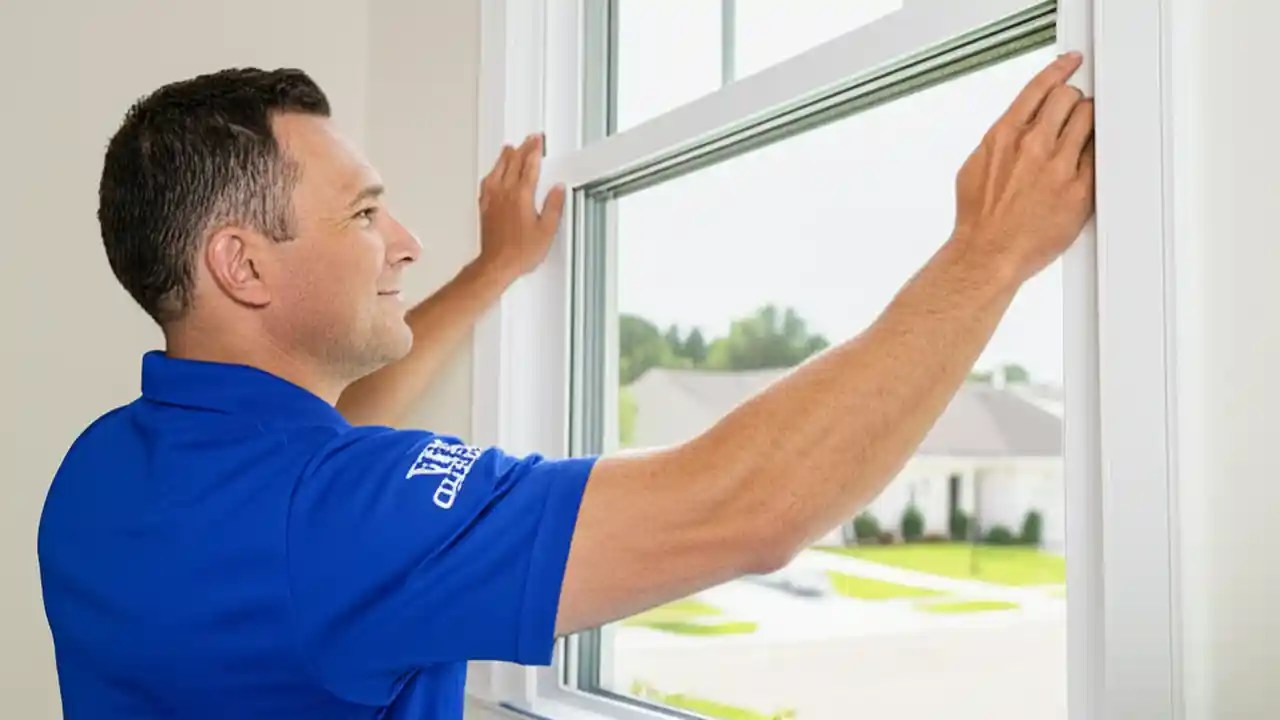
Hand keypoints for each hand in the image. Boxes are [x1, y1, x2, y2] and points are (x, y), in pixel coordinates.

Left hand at [477, 133, 566, 278]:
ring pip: (497, 169)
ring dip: (505, 156)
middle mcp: (504, 193)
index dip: (535, 151)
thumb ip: (553, 206)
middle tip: (529, 140)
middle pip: (513, 163)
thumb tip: (557, 190)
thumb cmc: (519, 252)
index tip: (538, 141)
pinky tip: (493, 173)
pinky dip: (493, 172)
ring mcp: (492, 199)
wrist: (497, 264)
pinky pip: (487, 182)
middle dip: (522, 148)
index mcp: (521, 196)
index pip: (529, 165)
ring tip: (510, 148)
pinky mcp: (485, 207)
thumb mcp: (546, 230)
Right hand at [951, 52, 1095, 283]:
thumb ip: (1000, 141)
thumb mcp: (976, 166)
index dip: (1060, 70)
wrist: (988, 252)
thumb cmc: (980, 217)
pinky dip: (1093, 153)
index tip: (1071, 64)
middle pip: (1069, 98)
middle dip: (1072, 101)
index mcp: (1005, 136)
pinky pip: (1098, 155)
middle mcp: (1034, 146)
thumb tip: (1015, 127)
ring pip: (1089, 120)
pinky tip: (1083, 162)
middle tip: (1072, 111)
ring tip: (1079, 137)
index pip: (1040, 87)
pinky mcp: (1080, 189)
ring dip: (1087, 123)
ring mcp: (1060, 167)